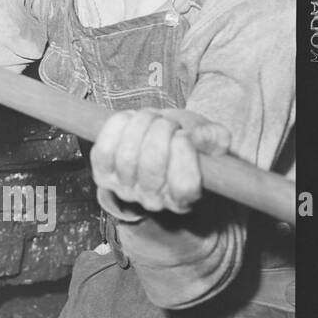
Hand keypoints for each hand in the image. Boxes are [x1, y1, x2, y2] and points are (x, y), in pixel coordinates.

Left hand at [90, 108, 230, 214]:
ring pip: (127, 154)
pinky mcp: (102, 175)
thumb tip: (198, 137)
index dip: (185, 154)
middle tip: (168, 122)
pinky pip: (103, 150)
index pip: (184, 185)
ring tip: (151, 117)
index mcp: (183, 199)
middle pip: (152, 164)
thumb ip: (215, 139)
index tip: (186, 135)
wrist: (158, 142)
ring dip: (140, 125)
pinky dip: (116, 127)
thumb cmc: (187, 142)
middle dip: (162, 131)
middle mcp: (153, 200)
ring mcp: (124, 189)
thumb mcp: (210, 139)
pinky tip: (129, 118)